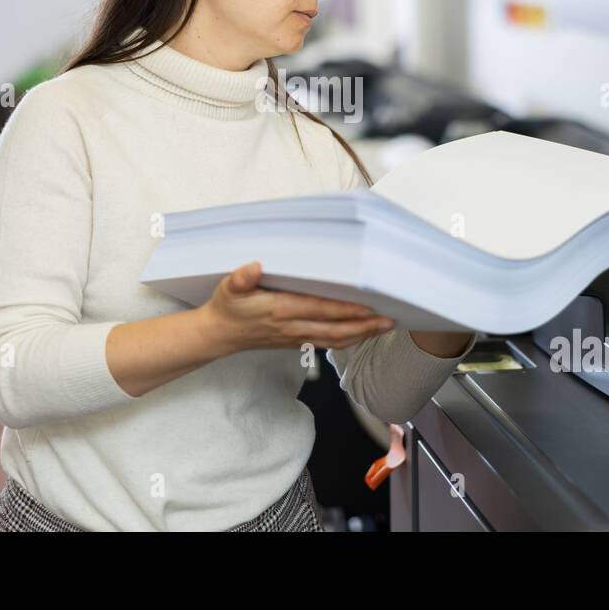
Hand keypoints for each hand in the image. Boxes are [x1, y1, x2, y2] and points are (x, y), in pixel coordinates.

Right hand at [198, 261, 394, 356]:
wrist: (219, 335)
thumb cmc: (227, 306)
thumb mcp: (229, 287)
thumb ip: (241, 278)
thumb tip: (254, 267)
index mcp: (279, 309)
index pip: (320, 310)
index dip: (345, 310)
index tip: (368, 307)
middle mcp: (292, 326)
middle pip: (335, 329)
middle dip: (364, 326)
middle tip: (389, 320)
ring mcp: (295, 336)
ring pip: (335, 339)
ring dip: (361, 334)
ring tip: (384, 327)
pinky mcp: (296, 341)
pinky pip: (327, 343)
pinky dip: (348, 339)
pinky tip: (362, 333)